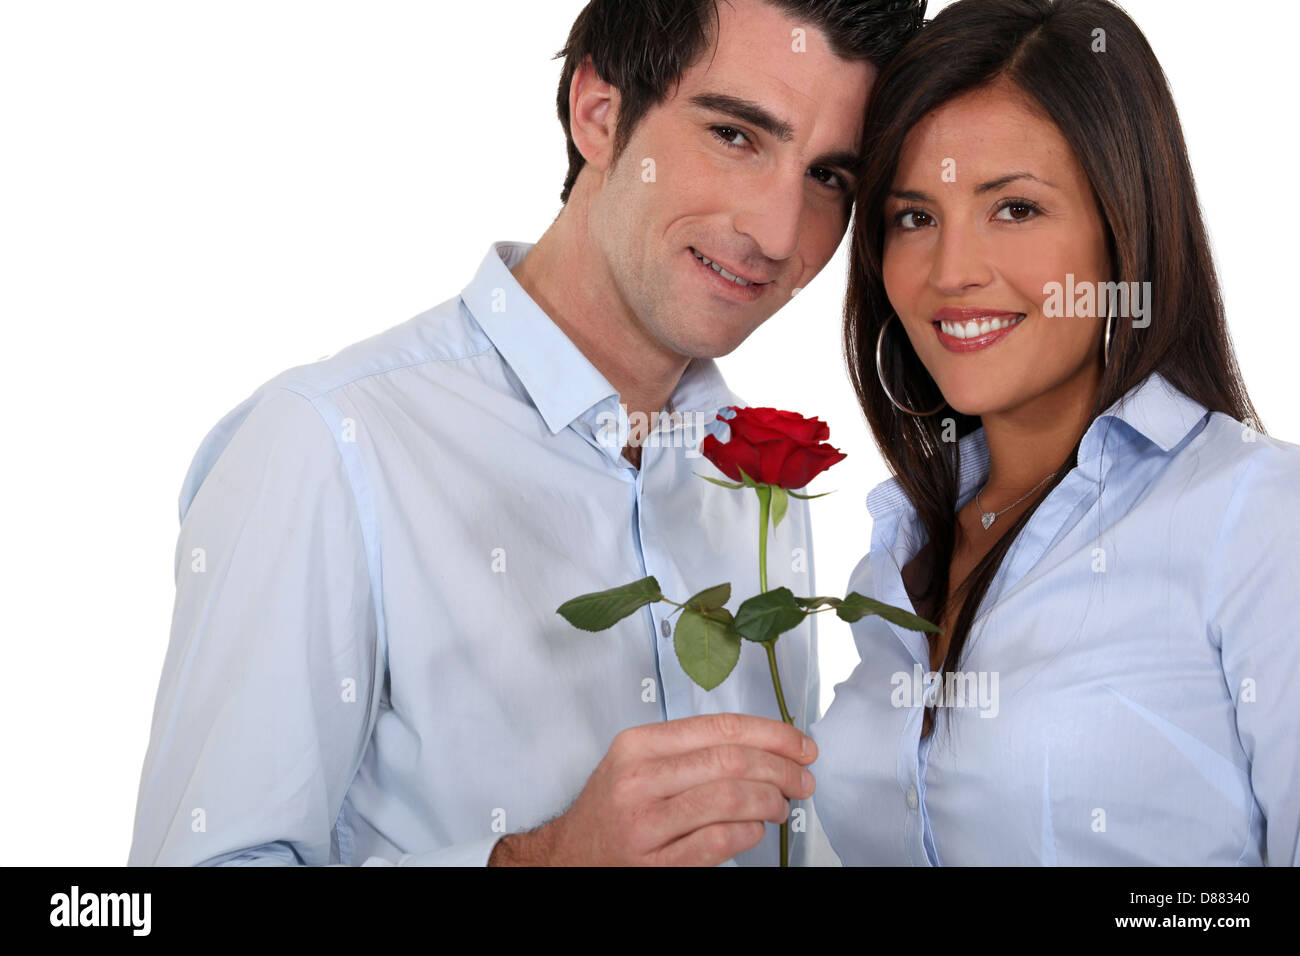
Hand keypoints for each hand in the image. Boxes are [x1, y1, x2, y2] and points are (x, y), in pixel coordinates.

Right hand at [487, 712, 815, 865]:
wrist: (568, 858)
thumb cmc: (612, 810)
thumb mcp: (636, 764)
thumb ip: (689, 750)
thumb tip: (764, 744)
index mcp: (638, 745)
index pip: (719, 728)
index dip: (772, 734)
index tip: (800, 745)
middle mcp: (638, 779)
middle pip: (731, 761)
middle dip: (781, 768)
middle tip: (803, 779)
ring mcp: (645, 824)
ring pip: (729, 799)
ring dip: (770, 802)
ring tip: (782, 806)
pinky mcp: (655, 864)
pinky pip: (719, 842)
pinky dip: (749, 834)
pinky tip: (755, 830)